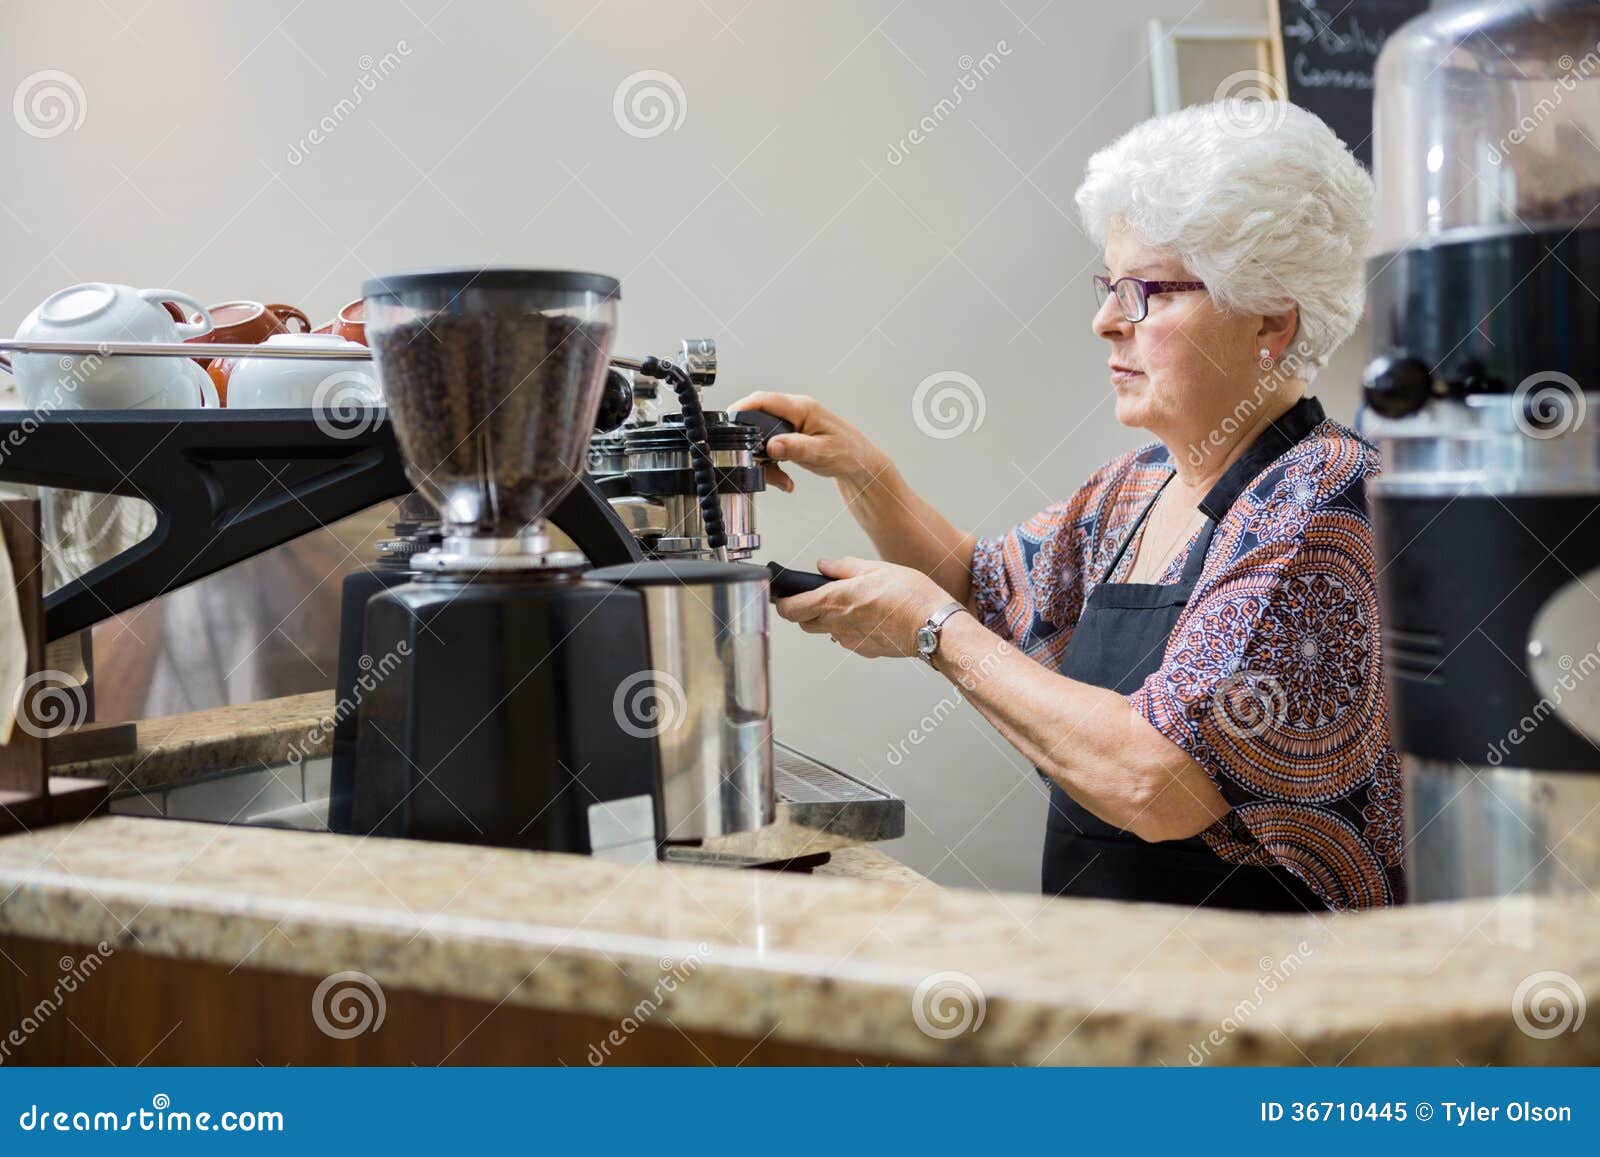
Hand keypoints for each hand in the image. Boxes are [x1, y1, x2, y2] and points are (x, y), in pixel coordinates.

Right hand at [726, 392, 890, 493]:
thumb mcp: (821, 453)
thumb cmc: (849, 454)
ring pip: (763, 436)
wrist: (861, 465)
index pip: (765, 399)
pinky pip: (772, 447)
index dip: (743, 407)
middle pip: (759, 417)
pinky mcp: (792, 437)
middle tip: (750, 459)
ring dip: (765, 460)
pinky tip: (784, 480)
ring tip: (777, 479)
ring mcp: (793, 424)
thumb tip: (772, 446)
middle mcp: (796, 412)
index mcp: (802, 408)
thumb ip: (795, 449)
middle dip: (751, 440)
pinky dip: (773, 465)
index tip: (729, 420)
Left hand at [774, 557, 951, 658]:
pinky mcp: (865, 650)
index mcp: (834, 601)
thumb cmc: (909, 595)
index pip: (791, 610)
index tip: (783, 596)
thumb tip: (823, 565)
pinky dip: (851, 629)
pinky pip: (848, 640)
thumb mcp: (874, 568)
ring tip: (853, 604)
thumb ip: (843, 567)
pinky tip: (870, 618)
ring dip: (830, 620)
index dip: (783, 603)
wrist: (933, 625)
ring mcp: (851, 641)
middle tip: (819, 596)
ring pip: (827, 632)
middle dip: (805, 611)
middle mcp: (838, 625)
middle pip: (805, 623)